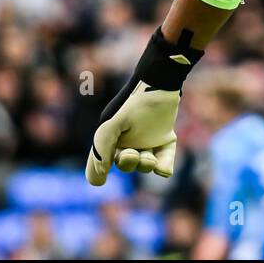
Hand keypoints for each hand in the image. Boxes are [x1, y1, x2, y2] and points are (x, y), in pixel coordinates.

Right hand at [85, 28, 200, 185]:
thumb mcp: (113, 123)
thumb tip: (99, 176)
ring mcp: (147, 141)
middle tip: (132, 154)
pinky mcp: (165, 139)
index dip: (98, 173)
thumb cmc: (134, 102)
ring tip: (149, 157)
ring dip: (146, 165)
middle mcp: (127, 141)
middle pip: (125, 165)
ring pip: (145, 165)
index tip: (103, 178)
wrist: (161, 84)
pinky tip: (164, 168)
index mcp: (110, 137)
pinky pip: (165, 161)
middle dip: (128, 163)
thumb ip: (102, 146)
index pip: (98, 163)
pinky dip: (164, 167)